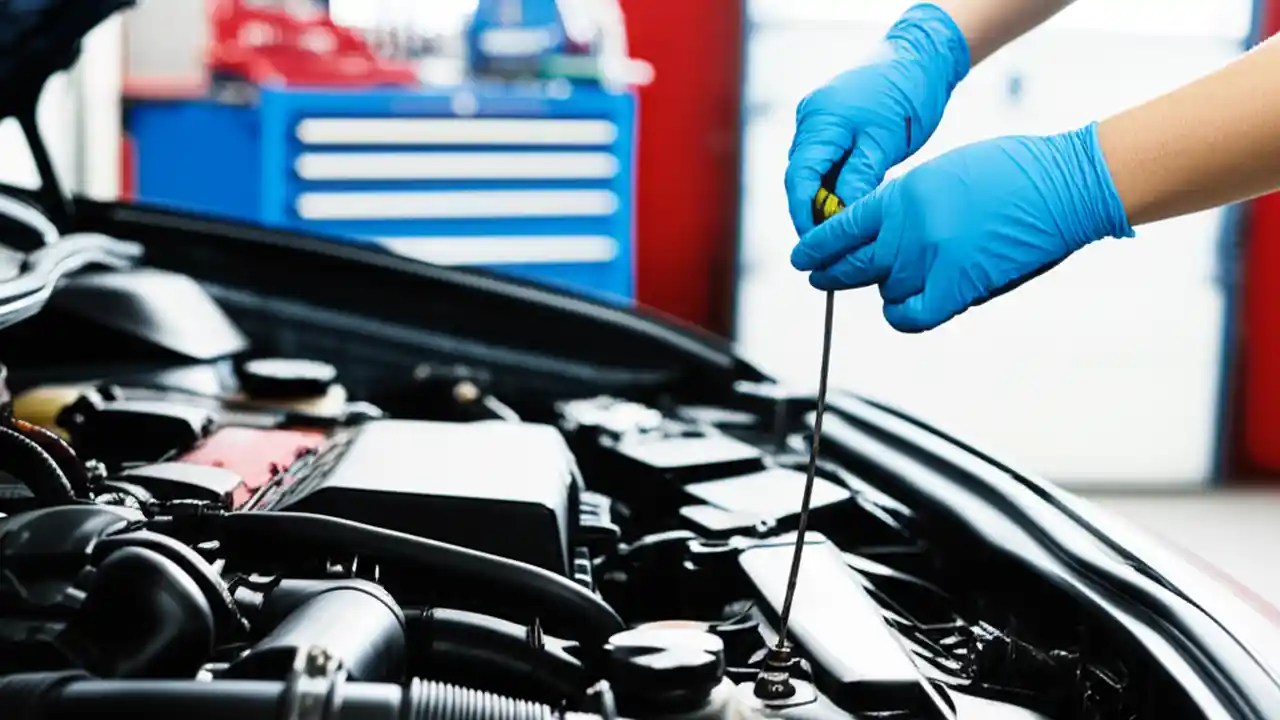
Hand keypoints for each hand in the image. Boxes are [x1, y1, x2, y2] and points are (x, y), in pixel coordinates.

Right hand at [784, 3, 970, 236]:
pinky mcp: (828, 120)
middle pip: (801, 176)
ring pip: (812, 169)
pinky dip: (833, 180)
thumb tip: (840, 218)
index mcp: (821, 121)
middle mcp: (810, 118)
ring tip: (844, 224)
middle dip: (813, 210)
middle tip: (833, 241)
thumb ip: (857, 180)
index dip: (803, 214)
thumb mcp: (885, 144)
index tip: (815, 243)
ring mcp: (816, 118)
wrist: (921, 57)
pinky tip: (849, 197)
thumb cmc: (908, 96)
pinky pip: (823, 157)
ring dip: (824, 197)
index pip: (799, 178)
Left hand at [790, 124, 1134, 331]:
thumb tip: (876, 241)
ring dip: (887, 286)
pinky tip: (905, 305)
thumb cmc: (1011, 175)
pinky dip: (901, 314)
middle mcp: (909, 227)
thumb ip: (905, 207)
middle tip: (819, 277)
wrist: (1063, 185)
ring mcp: (932, 258)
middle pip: (850, 264)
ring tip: (904, 275)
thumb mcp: (941, 175)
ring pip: (884, 288)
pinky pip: (909, 315)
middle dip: (830, 272)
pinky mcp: (958, 287)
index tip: (804, 257)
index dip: (817, 247)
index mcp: (903, 194)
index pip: (841, 227)